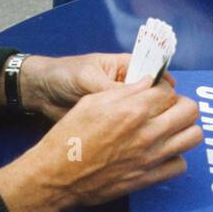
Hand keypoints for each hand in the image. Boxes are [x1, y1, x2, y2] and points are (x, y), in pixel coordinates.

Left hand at [15, 52, 175, 122]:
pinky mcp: (111, 123)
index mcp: (126, 67)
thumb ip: (113, 88)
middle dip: (160, 109)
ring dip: (148, 124)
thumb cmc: (65, 74)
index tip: (172, 101)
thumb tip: (140, 98)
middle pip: (154, 97)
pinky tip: (139, 144)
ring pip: (143, 115)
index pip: (155, 74)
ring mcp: (120, 106)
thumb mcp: (89, 78)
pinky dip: (133, 135)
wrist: (40, 92)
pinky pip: (128, 128)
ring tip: (153, 136)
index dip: (165, 88)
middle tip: (166, 123)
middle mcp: (127, 86)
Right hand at [33, 78, 201, 206]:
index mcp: (133, 109)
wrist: (58, 175)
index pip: (168, 90)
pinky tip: (160, 152)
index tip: (154, 93)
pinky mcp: (149, 178)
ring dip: (184, 128)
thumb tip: (147, 83)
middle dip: (180, 104)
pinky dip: (175, 156)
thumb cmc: (70, 134)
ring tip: (168, 128)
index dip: (161, 88)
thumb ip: (125, 91)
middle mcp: (149, 132)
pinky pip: (181, 164)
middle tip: (166, 108)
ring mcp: (152, 157)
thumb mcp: (92, 101)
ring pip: (193, 137)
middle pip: (190, 110)